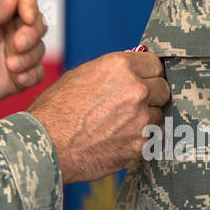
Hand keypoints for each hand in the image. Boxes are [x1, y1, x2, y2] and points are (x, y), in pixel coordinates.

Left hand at [0, 0, 47, 112]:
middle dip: (32, 32)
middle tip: (18, 43)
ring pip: (39, 47)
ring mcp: (14, 50)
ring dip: (30, 55)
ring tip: (10, 64)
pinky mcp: (16, 74)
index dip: (30, 4)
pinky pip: (36, 73)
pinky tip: (16, 77)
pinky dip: (31, 74)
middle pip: (37, 21)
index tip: (27, 17)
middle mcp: (9, 26)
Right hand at [27, 51, 169, 183]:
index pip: (155, 63)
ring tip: (118, 124)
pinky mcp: (140, 145)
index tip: (145, 79)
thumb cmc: (55, 110)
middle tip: (132, 103)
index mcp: (120, 67)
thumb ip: (111, 72)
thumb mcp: (80, 76)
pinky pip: (149, 138)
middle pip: (163, 89)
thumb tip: (130, 71)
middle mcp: (136, 90)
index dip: (148, 72)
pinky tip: (116, 139)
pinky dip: (137, 139)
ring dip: (145, 118)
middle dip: (151, 95)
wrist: (46, 145)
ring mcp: (141, 119)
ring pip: (158, 115)